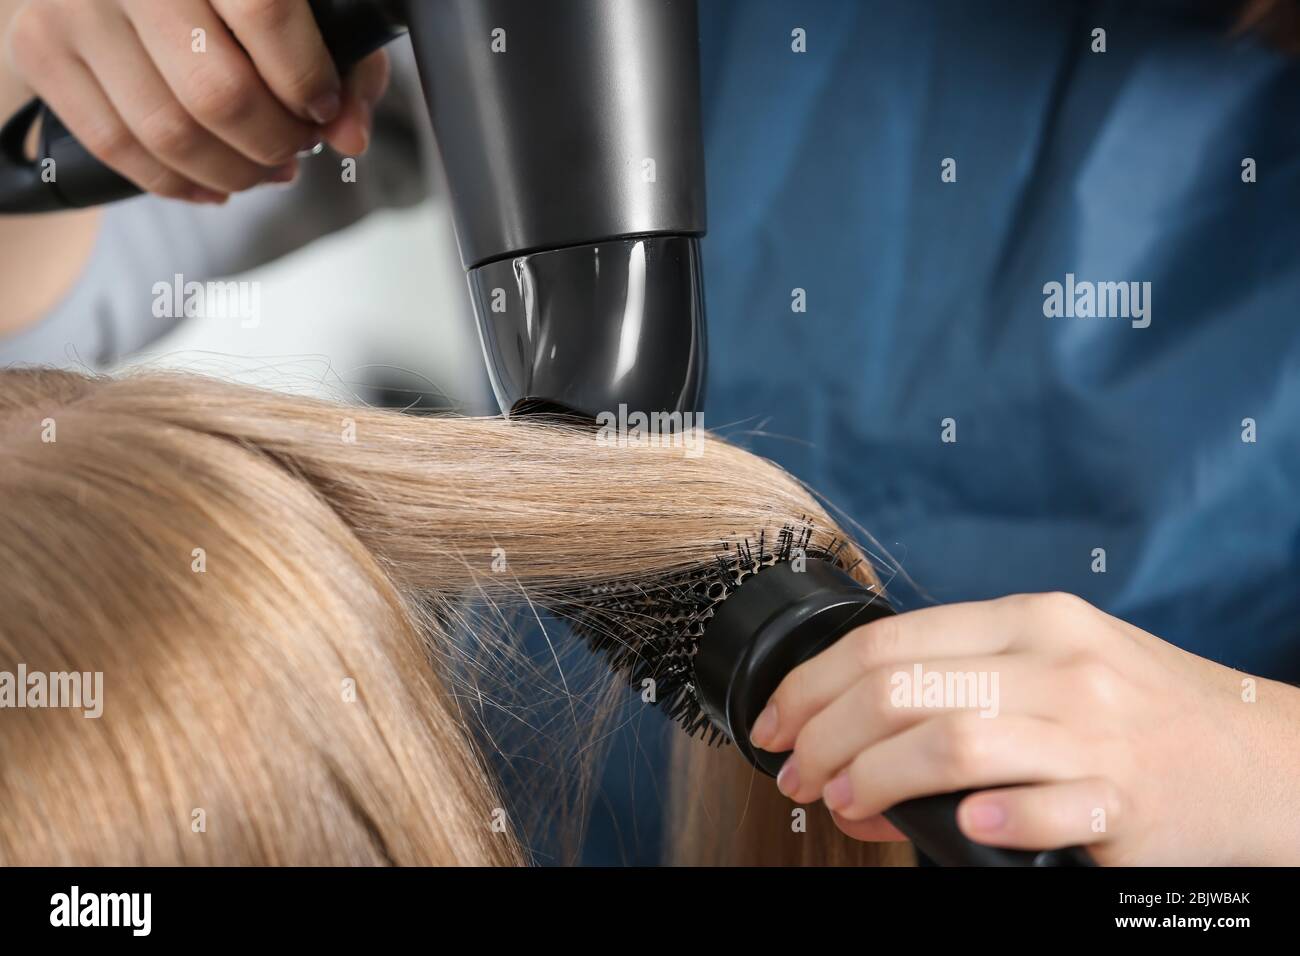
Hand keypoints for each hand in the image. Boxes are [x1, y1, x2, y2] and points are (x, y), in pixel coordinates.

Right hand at [3, 0, 388, 202]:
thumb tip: (351, 135)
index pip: (264, 13)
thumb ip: (343, 60)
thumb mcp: (292, 3)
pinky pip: (117, 147)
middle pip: (219, 93)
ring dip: (234, 172)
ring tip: (264, 168)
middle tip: (295, 147)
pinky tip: (216, 184)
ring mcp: (74, 6)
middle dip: (274, 142)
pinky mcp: (40, 48)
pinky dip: (179, 184)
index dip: (306, 80)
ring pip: (170, 133)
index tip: (323, 108)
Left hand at [750, 591, 1299, 864]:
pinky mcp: (1128, 798)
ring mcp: (1095, 730)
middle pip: (900, 689)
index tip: (774, 723)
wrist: (1264, 756)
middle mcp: (1058, 662)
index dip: (811, 686)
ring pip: (952, 740)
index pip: (887, 642)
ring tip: (846, 804)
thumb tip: (854, 733)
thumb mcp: (1058, 664)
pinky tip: (960, 828)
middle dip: (823, 737)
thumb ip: (965, 683)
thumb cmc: (1144, 711)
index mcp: (1030, 620)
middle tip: (797, 774)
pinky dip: (991, 816)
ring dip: (877, 778)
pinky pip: (1044, 805)